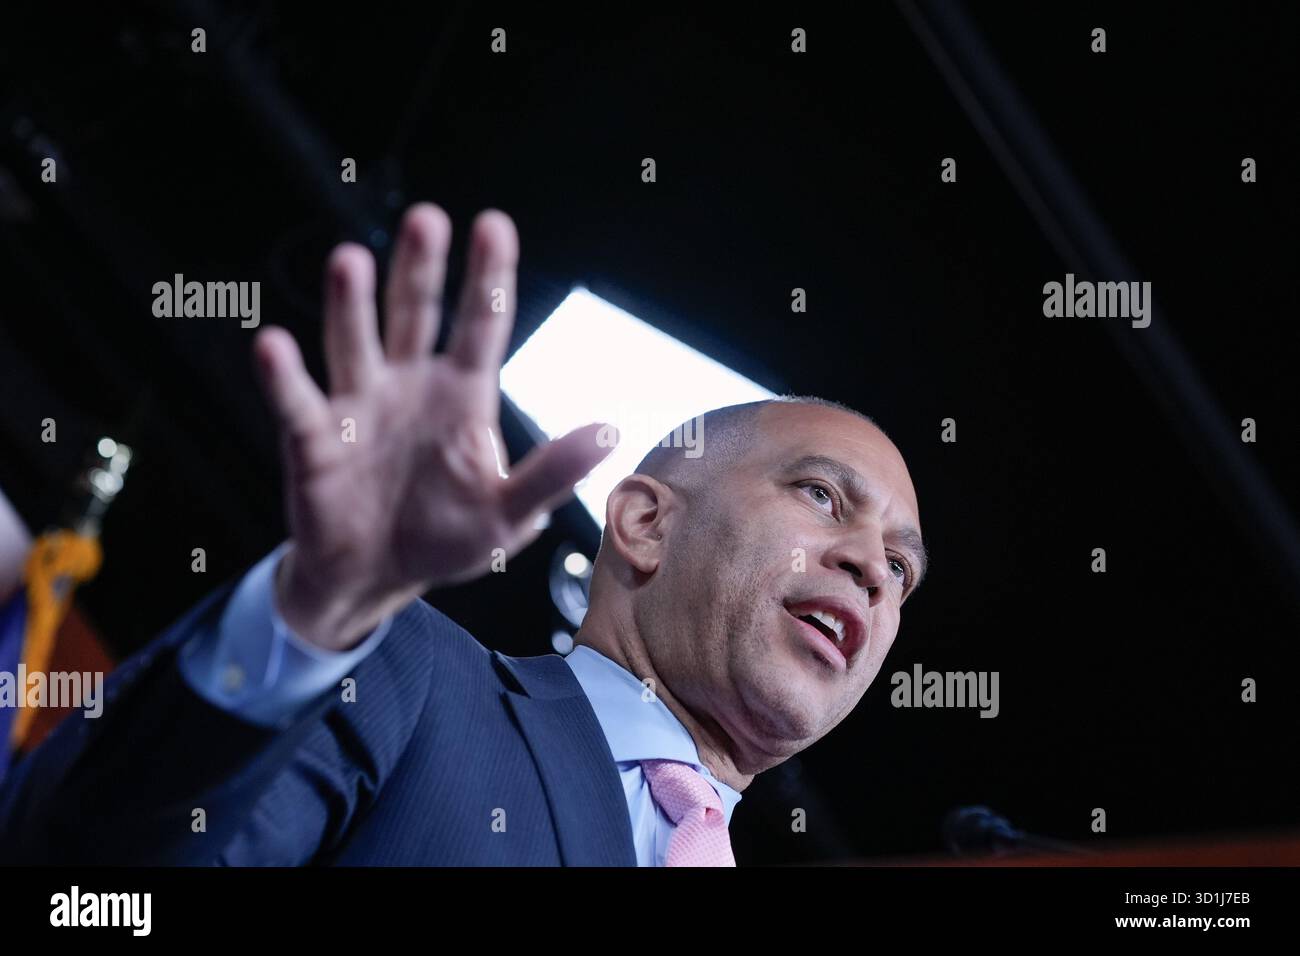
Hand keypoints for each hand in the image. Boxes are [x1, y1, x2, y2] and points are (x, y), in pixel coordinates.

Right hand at [252, 204, 614, 650]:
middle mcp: (409, 384)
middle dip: (419, 268)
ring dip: (351, 303)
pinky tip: (274, 346)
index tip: (494, 226)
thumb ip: (553, 472)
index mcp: (462, 394)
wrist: (373, 579)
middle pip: (415, 313)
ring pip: (354, 341)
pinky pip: (296, 401)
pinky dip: (283, 375)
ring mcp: (358, 404)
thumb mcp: (508, 513)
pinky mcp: (313, 437)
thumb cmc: (445, 539)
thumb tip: (610, 434)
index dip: (488, 277)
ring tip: (349, 262)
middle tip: (426, 220)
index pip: (480, 324)